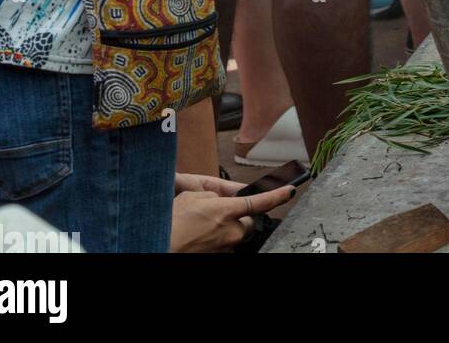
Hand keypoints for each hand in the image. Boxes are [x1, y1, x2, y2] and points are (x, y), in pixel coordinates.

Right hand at [170, 179, 295, 252]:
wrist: (160, 245)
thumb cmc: (172, 223)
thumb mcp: (192, 196)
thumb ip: (213, 195)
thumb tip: (220, 199)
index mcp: (225, 211)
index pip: (258, 202)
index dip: (276, 195)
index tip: (289, 190)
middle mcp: (230, 231)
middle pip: (247, 223)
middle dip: (240, 217)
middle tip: (220, 215)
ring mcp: (225, 248)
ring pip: (235, 236)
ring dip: (226, 230)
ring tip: (204, 228)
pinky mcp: (220, 258)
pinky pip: (224, 246)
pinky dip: (217, 241)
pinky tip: (202, 238)